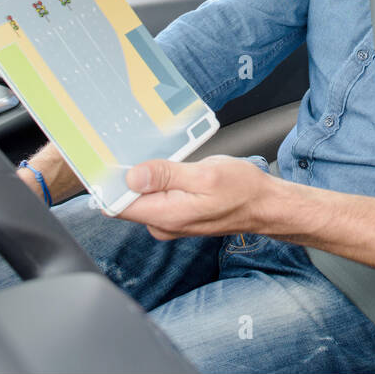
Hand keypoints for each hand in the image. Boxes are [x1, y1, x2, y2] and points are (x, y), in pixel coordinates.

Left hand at [116, 155, 272, 239]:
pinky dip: (159, 181)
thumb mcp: (205, 174)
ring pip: (142, 196)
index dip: (110, 181)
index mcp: (166, 215)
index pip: (118, 204)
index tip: (110, 158)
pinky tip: (173, 168)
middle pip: (127, 199)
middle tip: (145, 149)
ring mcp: (168, 222)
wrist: (264, 205)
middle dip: (130, 174)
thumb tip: (132, 177)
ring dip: (147, 176)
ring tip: (165, 157)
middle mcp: (162, 224)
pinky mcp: (175, 216)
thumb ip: (166, 175)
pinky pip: (155, 198)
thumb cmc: (242, 190)